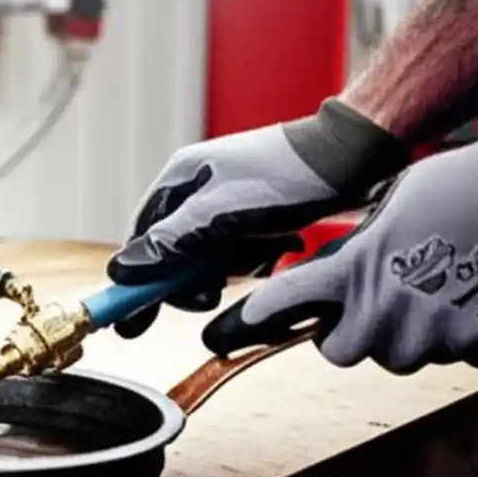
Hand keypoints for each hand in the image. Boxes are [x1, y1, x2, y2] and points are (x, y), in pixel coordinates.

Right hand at [108, 99, 404, 337]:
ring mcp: (226, 202)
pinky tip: (279, 248)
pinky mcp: (254, 215)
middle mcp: (197, 189)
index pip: (141, 239)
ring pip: (208, 258)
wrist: (356, 155)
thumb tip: (121, 270)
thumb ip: (172, 242)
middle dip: (194, 279)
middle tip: (210, 298)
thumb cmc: (290, 175)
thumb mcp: (224, 213)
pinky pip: (238, 253)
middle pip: (173, 254)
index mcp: (179, 178)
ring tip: (264, 255)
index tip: (130, 321)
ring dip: (232, 267)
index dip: (136, 281)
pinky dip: (255, 259)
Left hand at [203, 136, 477, 373]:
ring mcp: (438, 338)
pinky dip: (456, 333)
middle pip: (340, 349)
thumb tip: (334, 270)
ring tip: (437, 282)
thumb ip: (355, 245)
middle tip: (371, 297)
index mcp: (356, 269)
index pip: (282, 305)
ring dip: (404, 330)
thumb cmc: (472, 185)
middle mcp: (388, 312)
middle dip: (346, 330)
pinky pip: (452, 355)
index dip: (248, 322)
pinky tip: (474, 294)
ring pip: (398, 354)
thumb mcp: (394, 202)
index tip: (220, 335)